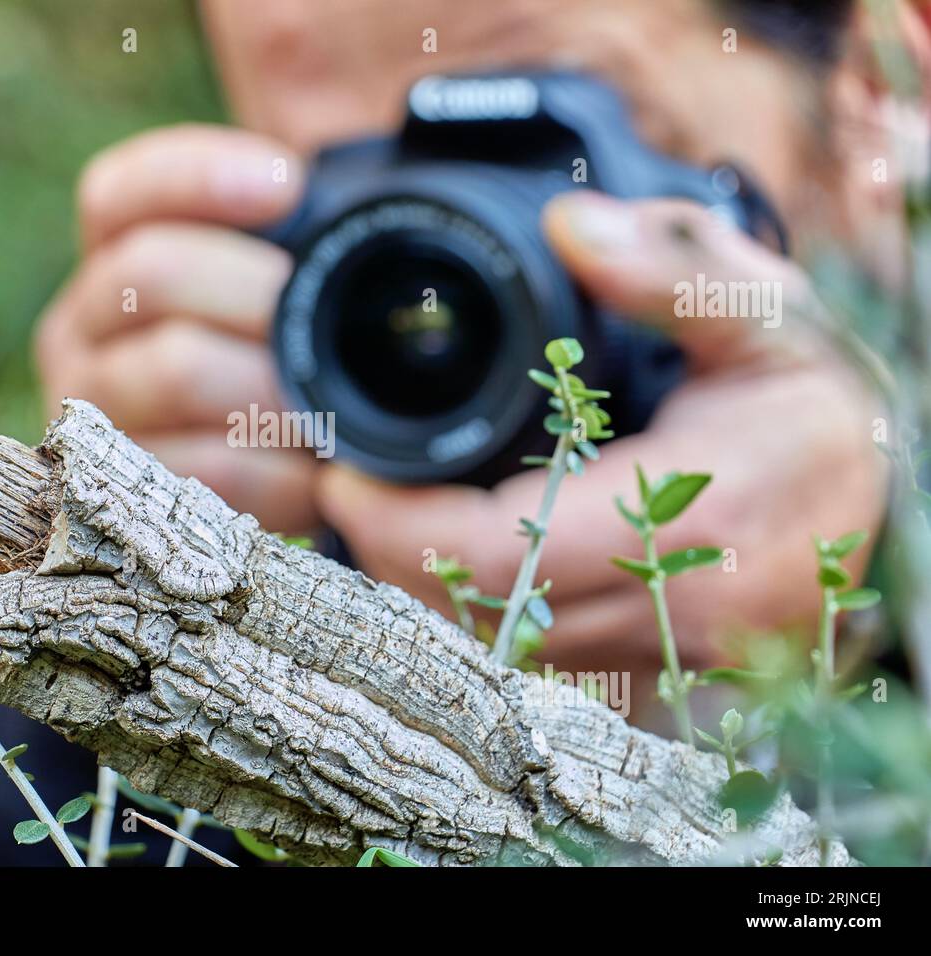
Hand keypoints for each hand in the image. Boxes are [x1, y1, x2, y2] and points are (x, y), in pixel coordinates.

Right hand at [35, 124, 319, 531]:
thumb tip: (386, 160)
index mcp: (117, 259)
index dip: (199, 176)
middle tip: (323, 327)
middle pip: (150, 272)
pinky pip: (196, 469)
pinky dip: (270, 474)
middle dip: (259, 295)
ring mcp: (87, 409)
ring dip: (271, 391)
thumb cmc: (284, 378)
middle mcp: (84, 326)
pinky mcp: (117, 495)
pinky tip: (312, 479)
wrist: (273, 494)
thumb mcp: (285, 290)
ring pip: (172, 368)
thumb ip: (301, 230)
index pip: (120, 193)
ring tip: (329, 413)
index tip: (289, 185)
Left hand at [316, 191, 888, 671]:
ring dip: (437, 592)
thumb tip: (568, 225)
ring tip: (392, 521)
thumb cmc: (824, 401)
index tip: (342, 482)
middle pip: (486, 616)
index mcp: (691, 515)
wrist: (896, 492)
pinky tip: (464, 562)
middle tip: (350, 498)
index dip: (399, 526)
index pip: (500, 553)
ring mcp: (677, 650)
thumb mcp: (763, 312)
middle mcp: (680, 605)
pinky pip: (551, 661)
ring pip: (511, 650)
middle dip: (397, 562)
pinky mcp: (672, 666)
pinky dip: (493, 615)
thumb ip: (669, 265)